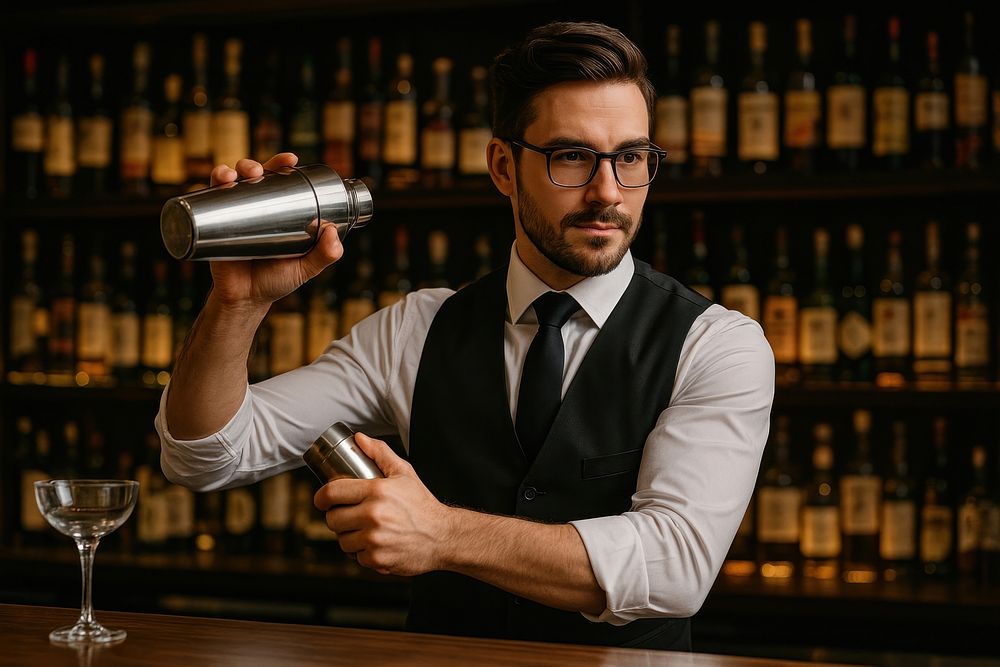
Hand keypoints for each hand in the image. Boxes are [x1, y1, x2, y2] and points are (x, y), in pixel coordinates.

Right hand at [208, 152, 343, 309]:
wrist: (245, 300)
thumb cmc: (276, 281)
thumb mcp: (305, 268)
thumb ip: (324, 255)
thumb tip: (332, 232)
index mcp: (279, 211)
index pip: (281, 180)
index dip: (283, 164)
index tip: (290, 159)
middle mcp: (255, 207)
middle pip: (253, 175)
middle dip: (254, 164)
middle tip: (258, 171)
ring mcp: (233, 214)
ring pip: (230, 182)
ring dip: (230, 170)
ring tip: (233, 176)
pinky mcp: (213, 225)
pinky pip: (207, 200)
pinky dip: (209, 185)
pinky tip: (216, 181)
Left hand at [313, 433, 453, 575]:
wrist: (443, 536)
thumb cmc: (422, 504)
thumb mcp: (404, 473)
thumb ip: (380, 453)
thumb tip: (359, 439)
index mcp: (377, 491)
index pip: (332, 493)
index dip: (321, 497)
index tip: (322, 500)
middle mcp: (374, 515)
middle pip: (332, 519)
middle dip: (337, 517)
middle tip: (348, 515)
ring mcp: (375, 540)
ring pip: (342, 540)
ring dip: (349, 536)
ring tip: (364, 530)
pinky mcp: (378, 560)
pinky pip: (356, 557)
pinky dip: (363, 552)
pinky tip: (376, 543)